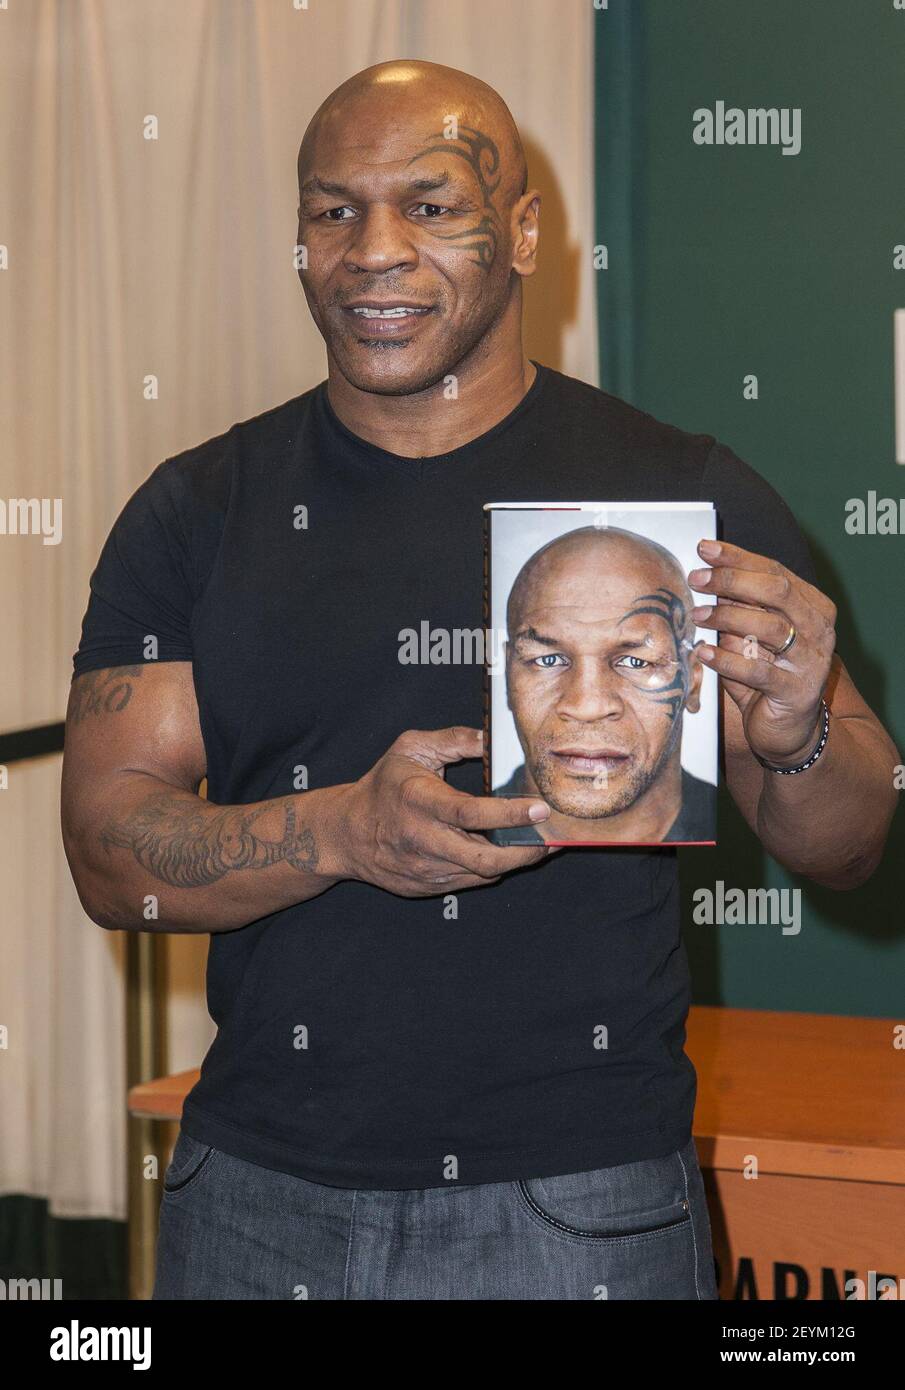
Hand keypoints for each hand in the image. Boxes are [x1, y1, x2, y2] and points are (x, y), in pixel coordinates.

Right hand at [335, 726, 554, 896]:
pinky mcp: (430, 886)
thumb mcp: (410, 749)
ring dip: (516, 861)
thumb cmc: (383, 786)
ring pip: (483, 873)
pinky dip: (495, 867)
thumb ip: (453, 739)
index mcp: (419, 802)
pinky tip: (510, 852)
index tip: (539, 808)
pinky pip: (472, 880)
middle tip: (552, 836)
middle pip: (484, 858)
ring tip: (542, 844)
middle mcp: (424, 841)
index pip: (469, 814)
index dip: (508, 815)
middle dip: (525, 851)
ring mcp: (427, 869)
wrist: (347, 834)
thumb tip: (492, 738)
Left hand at [688, 539, 835, 765]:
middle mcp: (819, 629)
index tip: (705, 549)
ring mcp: (812, 661)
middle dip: (732, 580)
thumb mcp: (752, 636)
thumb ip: (738, 608)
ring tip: (698, 614)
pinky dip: (729, 660)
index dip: (738, 558)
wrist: (788, 730)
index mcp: (812, 606)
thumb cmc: (766, 676)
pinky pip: (760, 671)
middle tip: (697, 578)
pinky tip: (705, 652)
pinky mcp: (796, 692)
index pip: (775, 572)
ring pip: (771, 627)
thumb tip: (707, 575)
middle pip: (777, 591)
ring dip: (728, 616)